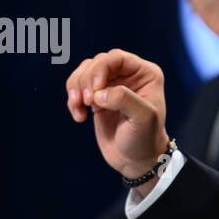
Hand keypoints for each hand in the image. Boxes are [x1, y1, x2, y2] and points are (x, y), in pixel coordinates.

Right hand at [65, 49, 169, 178]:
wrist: (135, 160)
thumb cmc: (145, 139)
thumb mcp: (143, 119)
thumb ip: (124, 99)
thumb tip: (98, 93)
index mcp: (144, 73)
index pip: (116, 58)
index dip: (101, 69)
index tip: (95, 91)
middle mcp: (128, 75)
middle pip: (97, 63)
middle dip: (86, 80)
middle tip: (88, 103)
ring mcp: (111, 85)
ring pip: (84, 72)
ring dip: (76, 88)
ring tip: (78, 108)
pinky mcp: (97, 98)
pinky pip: (77, 88)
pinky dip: (72, 100)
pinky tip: (79, 117)